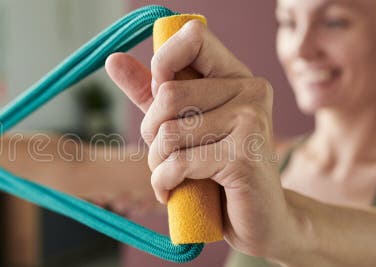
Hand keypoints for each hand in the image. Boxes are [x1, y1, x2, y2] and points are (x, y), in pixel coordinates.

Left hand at [106, 20, 295, 257]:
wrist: (261, 221)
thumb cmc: (219, 172)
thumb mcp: (182, 127)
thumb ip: (151, 93)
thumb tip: (114, 60)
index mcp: (237, 77)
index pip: (194, 39)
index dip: (163, 64)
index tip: (159, 95)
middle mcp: (250, 92)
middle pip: (167, 95)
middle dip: (152, 133)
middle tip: (164, 156)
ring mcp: (251, 122)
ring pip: (169, 133)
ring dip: (157, 163)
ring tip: (171, 177)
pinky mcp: (244, 156)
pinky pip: (179, 163)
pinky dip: (164, 183)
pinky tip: (172, 192)